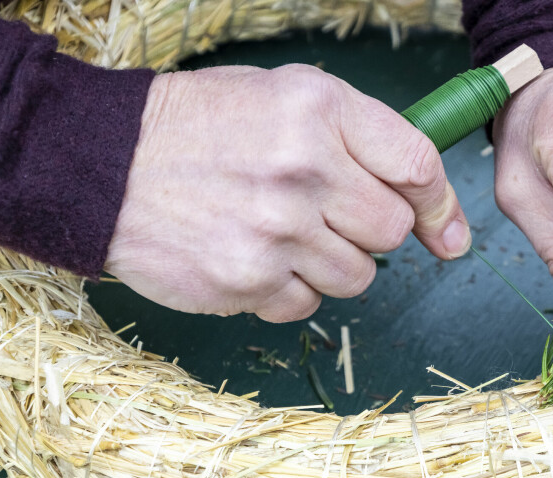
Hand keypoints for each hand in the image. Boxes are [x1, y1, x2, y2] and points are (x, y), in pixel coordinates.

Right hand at [105, 64, 469, 322]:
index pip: (416, 166)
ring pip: (358, 277)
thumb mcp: (285, 97)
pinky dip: (290, 290)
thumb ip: (363, 138)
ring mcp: (275, 231)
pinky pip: (307, 305)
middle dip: (373, 231)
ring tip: (284, 234)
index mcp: (318, 110)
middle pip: (392, 230)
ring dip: (333, 264)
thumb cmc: (205, 128)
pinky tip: (255, 257)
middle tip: (332, 217)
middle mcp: (303, 169)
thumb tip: (433, 209)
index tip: (447, 231)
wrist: (105, 164)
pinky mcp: (247, 282)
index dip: (440, 205)